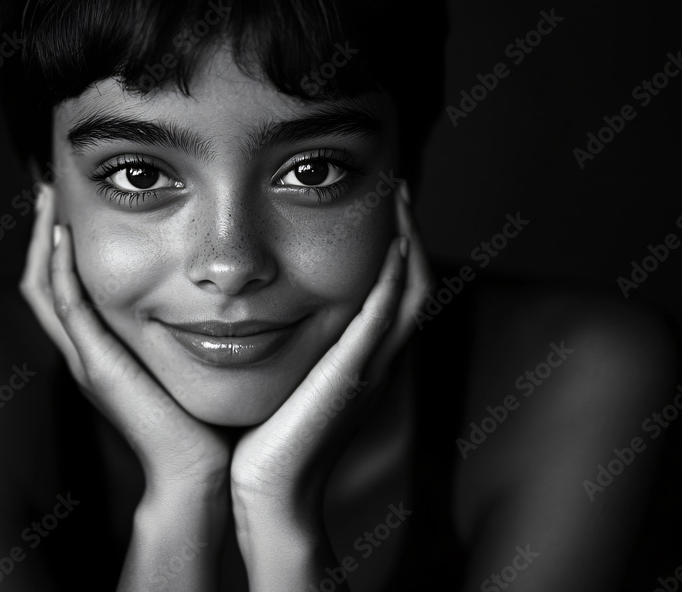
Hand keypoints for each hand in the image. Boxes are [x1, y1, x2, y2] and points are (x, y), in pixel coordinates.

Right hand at [19, 184, 229, 494]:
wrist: (198, 470)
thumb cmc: (202, 420)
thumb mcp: (186, 361)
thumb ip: (185, 330)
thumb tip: (212, 291)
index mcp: (101, 351)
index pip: (64, 287)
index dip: (58, 246)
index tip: (70, 202)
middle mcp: (84, 352)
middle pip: (42, 281)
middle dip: (42, 233)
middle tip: (46, 187)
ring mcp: (85, 360)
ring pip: (43, 288)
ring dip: (42, 240)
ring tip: (46, 196)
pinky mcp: (97, 366)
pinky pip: (66, 309)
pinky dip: (59, 269)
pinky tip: (62, 234)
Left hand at [229, 183, 429, 527]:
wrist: (270, 493)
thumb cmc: (268, 442)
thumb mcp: (287, 384)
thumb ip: (291, 351)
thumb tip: (265, 315)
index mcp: (363, 362)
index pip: (395, 292)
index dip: (398, 247)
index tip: (385, 205)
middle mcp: (376, 363)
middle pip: (416, 286)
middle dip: (411, 233)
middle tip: (401, 188)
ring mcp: (369, 372)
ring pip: (410, 297)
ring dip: (408, 245)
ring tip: (400, 200)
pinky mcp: (351, 380)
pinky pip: (383, 323)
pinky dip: (391, 284)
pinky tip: (390, 248)